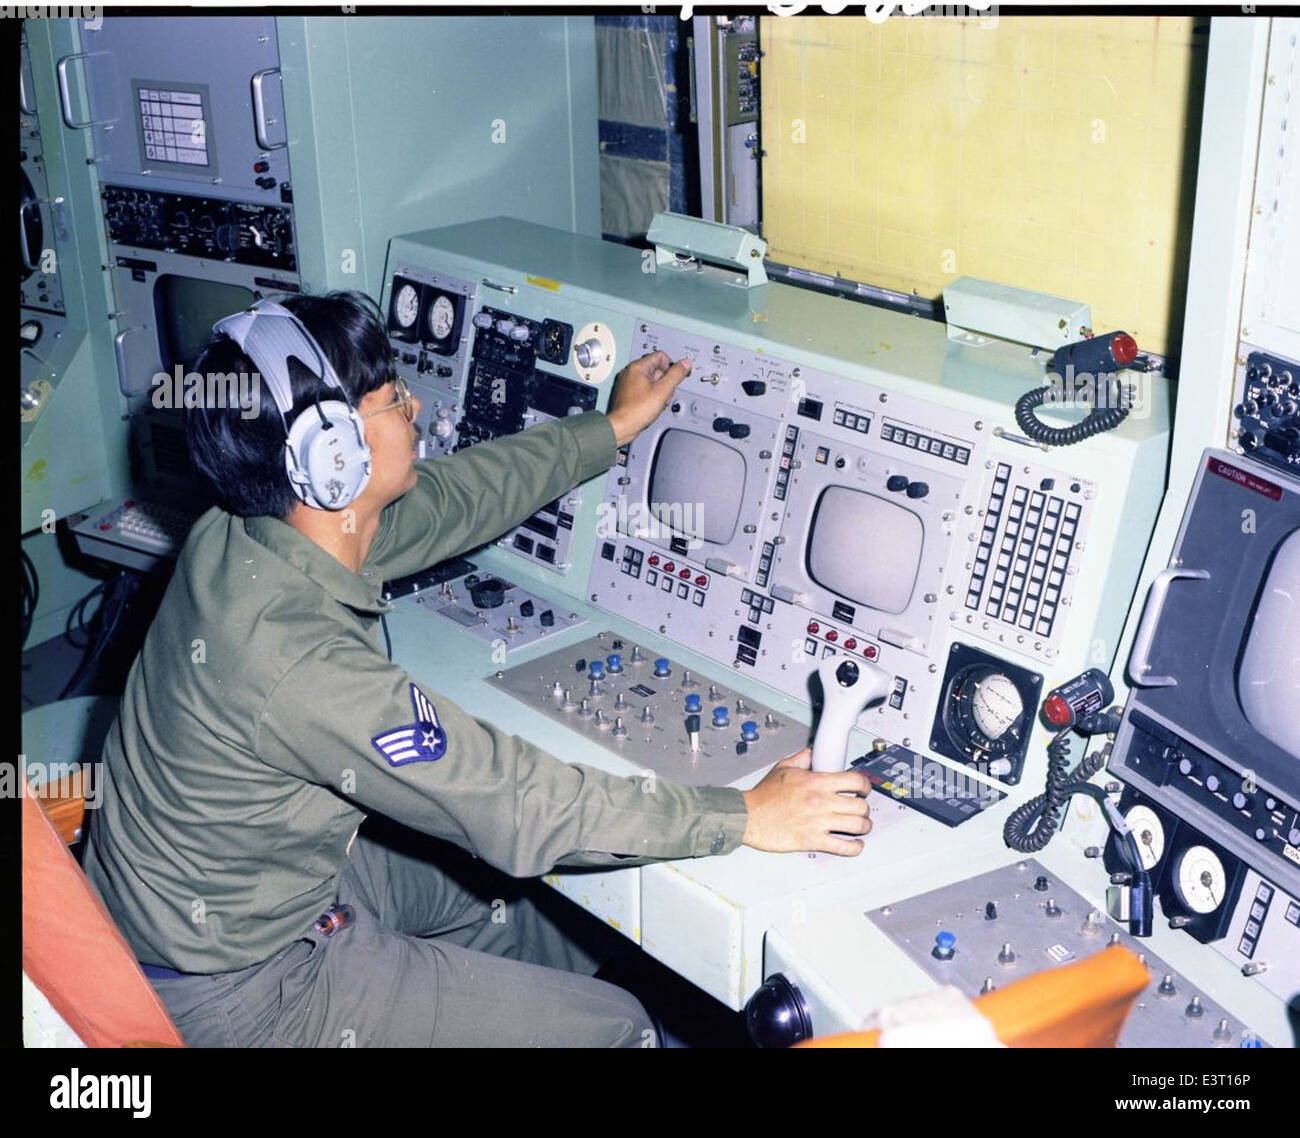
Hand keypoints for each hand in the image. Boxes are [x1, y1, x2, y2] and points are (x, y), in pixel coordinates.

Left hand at [605, 351, 691, 446]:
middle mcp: (630, 372)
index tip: (676, 378)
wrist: (621, 426)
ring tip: (658, 402)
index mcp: (638, 367)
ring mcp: (628, 383)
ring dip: (659, 390)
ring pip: (651, 380)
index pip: (661, 356)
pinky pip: (644, 389)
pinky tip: (651, 406)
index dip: (671, 367)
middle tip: (665, 394)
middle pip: (656, 369)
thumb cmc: (636, 411)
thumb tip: (685, 363)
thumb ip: (676, 375)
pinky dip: (651, 396)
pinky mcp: (627, 393)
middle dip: (665, 382)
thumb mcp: (662, 391)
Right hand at [740, 748, 871, 856]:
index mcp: (816, 782)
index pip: (855, 780)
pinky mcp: (812, 840)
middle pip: (860, 805)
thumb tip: (814, 752)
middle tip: (861, 810)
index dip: (865, 785)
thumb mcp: (783, 768)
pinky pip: (843, 846)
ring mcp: (818, 822)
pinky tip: (855, 844)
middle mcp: (820, 801)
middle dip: (865, 808)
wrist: (748, 816)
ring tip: (861, 827)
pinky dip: (855, 847)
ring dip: (864, 827)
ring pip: (857, 825)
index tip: (864, 790)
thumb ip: (802, 757)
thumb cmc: (763, 795)